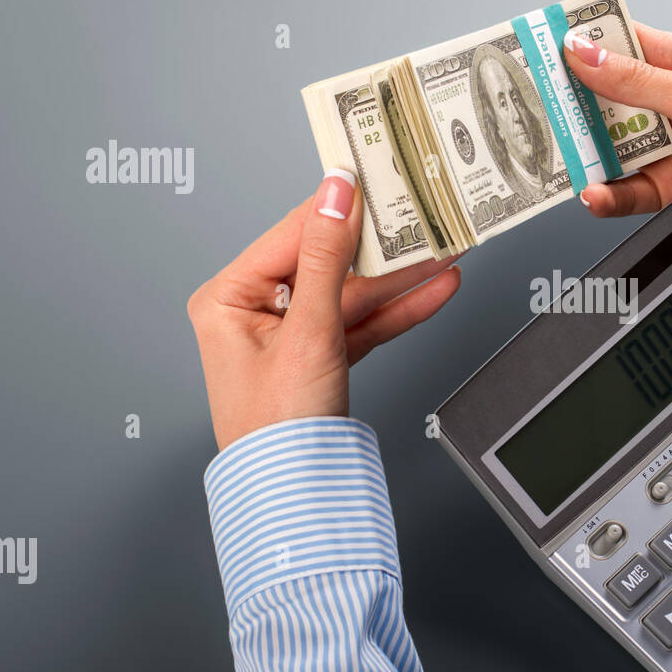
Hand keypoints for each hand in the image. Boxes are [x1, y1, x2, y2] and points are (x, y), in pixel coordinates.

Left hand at [188, 170, 461, 449]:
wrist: (297, 495)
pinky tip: (434, 290)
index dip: (335, 206)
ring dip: (399, 278)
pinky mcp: (320, 356)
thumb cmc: (278, 427)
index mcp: (228, 298)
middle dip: (379, 245)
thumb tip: (335, 194)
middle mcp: (254, 311)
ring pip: (352, 292)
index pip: (291, 235)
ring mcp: (290, 335)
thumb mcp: (308, 332)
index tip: (372, 176)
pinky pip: (361, 322)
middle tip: (418, 213)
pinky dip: (397, 309)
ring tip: (443, 252)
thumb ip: (326, 258)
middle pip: (326, 261)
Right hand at [563, 24, 671, 241]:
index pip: (625, 46)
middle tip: (537, 108)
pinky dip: (609, 195)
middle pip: (609, 101)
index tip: (544, 46)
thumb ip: (641, 82)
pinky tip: (594, 193)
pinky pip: (629, 192)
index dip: (585, 45)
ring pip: (613, 149)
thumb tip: (588, 55)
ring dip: (588, 154)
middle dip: (574, 105)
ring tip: (561, 156)